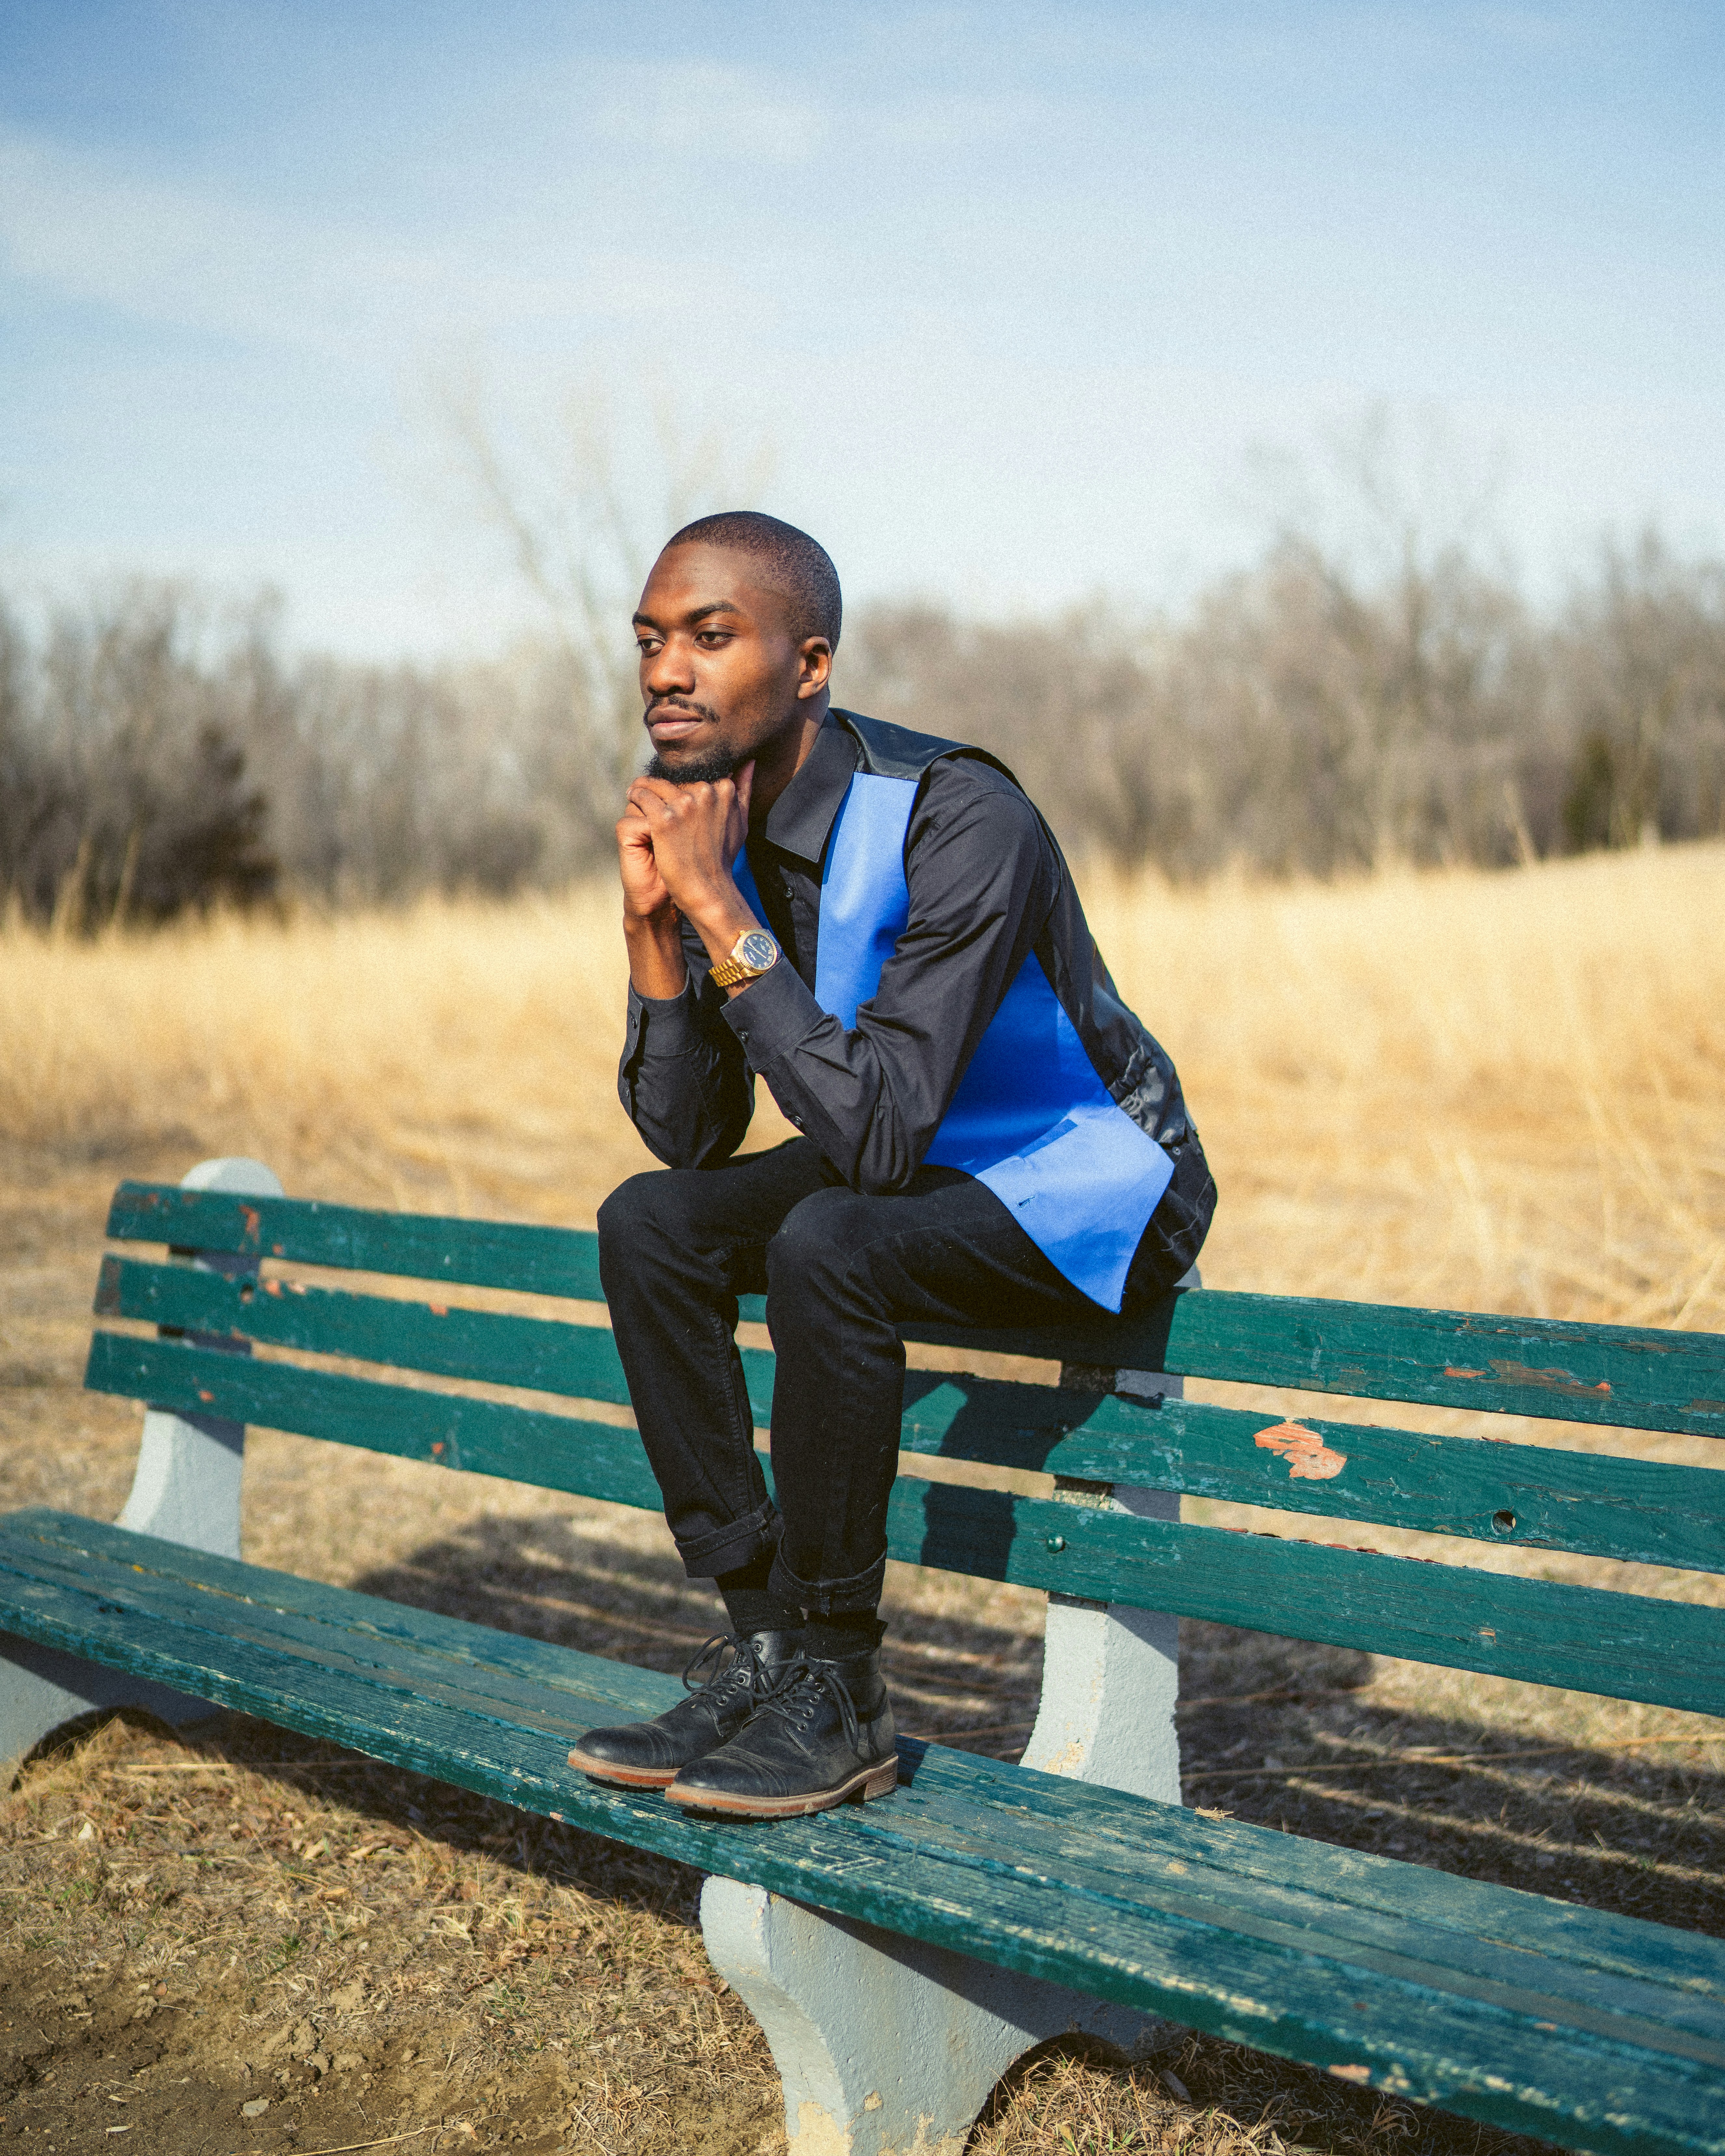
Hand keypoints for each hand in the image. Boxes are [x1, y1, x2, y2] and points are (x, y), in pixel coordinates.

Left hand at [623, 762, 754, 933]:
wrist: (707, 890)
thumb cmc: (722, 859)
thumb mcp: (741, 821)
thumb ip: (744, 789)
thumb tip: (750, 762)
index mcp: (724, 790)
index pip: (697, 777)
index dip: (683, 787)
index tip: (674, 796)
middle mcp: (706, 793)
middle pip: (676, 780)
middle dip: (664, 788)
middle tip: (652, 796)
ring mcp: (685, 805)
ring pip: (656, 784)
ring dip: (644, 788)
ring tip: (635, 793)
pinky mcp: (664, 819)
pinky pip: (642, 795)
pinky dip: (635, 796)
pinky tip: (632, 799)